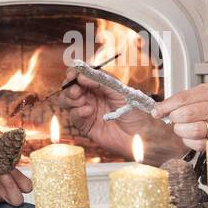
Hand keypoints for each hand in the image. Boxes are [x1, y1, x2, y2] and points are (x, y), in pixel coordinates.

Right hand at [58, 68, 178, 161]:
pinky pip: (73, 115)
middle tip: (77, 90)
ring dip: (70, 98)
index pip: (81, 75)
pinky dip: (78, 111)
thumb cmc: (134, 111)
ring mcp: (87, 110)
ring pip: (67, 100)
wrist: (140, 134)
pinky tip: (89, 111)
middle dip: (70, 86)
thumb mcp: (119, 90)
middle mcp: (92, 96)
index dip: (74, 73)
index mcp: (100, 85)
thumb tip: (82, 75)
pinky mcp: (85, 125)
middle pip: (70, 87)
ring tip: (81, 99)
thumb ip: (100, 81)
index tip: (73, 74)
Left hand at [151, 82, 207, 151]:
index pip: (183, 98)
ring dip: (181, 131)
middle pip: (185, 114)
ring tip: (183, 128)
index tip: (157, 111)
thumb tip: (165, 106)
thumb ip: (191, 97)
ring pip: (191, 129)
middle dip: (175, 119)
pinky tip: (193, 137)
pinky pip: (199, 143)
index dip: (166, 106)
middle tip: (175, 120)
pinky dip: (191, 142)